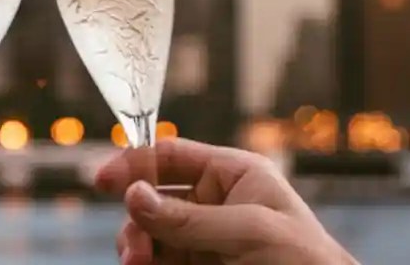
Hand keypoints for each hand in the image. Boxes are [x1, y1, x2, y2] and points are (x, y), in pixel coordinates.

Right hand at [95, 138, 355, 264]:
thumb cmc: (307, 263)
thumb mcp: (250, 231)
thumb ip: (189, 217)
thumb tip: (135, 195)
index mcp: (234, 175)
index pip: (171, 155)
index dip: (135, 163)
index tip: (102, 180)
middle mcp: (214, 204)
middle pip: (151, 199)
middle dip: (136, 219)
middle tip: (134, 249)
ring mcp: (204, 240)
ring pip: (148, 234)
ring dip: (136, 246)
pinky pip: (158, 261)